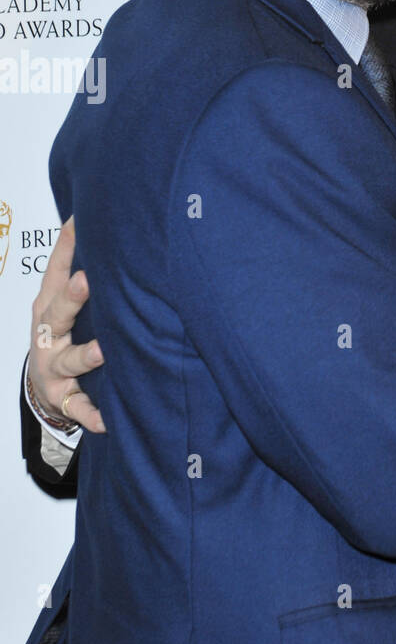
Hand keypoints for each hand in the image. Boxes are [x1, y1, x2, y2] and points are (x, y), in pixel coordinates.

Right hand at [29, 216, 104, 432]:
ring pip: (70, 361)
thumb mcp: (61, 303)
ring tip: (102, 350)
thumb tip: (97, 222)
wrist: (41, 388)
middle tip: (86, 281)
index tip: (77, 222)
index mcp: (48, 307)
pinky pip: (78, 408)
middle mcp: (48, 335)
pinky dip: (91, 415)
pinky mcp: (63, 397)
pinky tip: (107, 420)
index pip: (55, 273)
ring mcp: (54, 368)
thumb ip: (78, 269)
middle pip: (58, 313)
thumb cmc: (60, 335)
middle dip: (71, 298)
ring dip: (85, 356)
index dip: (65, 248)